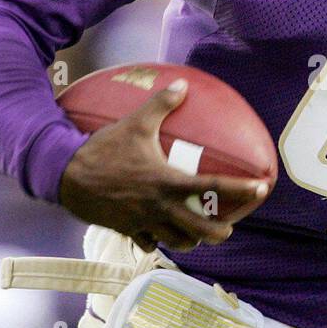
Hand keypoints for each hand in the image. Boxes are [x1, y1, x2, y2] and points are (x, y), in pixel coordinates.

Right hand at [57, 81, 268, 252]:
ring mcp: (144, 222)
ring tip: (198, 235)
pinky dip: (158, 242)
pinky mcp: (127, 230)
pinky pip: (149, 243)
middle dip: (219, 233)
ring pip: (177, 242)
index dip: (241, 189)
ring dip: (191, 240)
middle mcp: (160, 207)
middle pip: (200, 231)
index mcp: (168, 181)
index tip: (261, 189)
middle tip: (228, 227)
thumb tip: (182, 84)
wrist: (65, 175)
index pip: (213, 186)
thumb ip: (162, 105)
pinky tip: (160, 235)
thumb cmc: (103, 148)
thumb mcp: (135, 122)